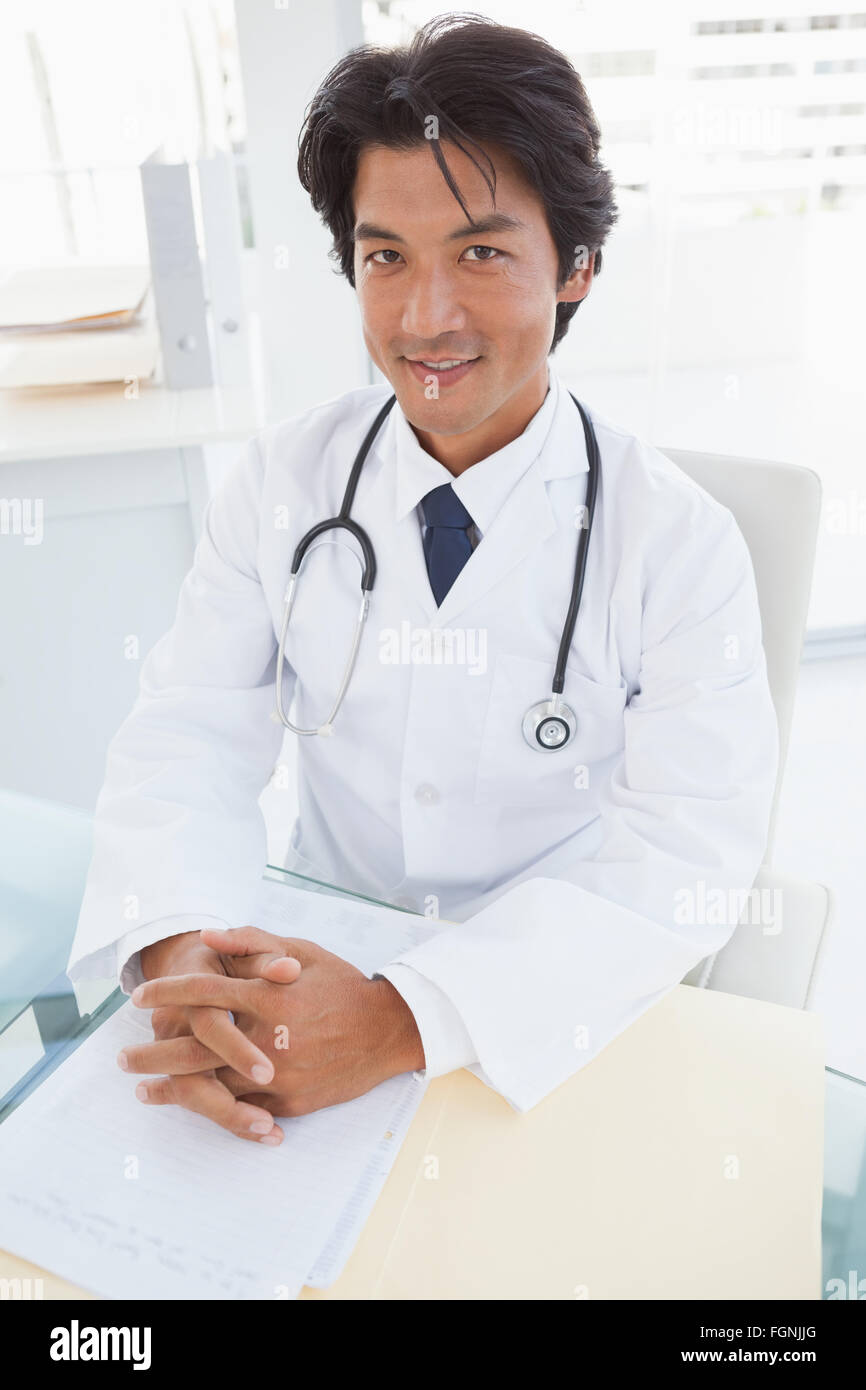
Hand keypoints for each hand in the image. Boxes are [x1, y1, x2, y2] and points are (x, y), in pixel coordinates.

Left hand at [127, 925, 425, 1123]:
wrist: (389, 1030)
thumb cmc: (341, 985)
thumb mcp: (302, 950)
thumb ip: (253, 942)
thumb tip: (208, 934)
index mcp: (269, 995)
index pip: (204, 991)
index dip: (166, 992)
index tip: (138, 998)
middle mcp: (270, 1036)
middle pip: (194, 1048)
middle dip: (152, 1053)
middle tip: (122, 1057)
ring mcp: (280, 1074)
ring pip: (212, 1086)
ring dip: (171, 1089)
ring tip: (143, 1089)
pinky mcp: (289, 1102)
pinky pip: (242, 1107)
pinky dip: (211, 1107)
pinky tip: (188, 1104)